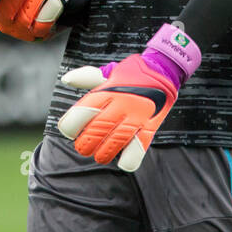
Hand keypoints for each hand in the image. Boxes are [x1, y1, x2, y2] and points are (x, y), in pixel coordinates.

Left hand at [58, 23, 200, 170]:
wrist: (163, 71)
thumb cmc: (133, 73)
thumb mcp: (110, 71)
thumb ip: (87, 76)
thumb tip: (68, 79)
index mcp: (108, 89)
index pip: (83, 111)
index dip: (71, 125)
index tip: (70, 130)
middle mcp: (122, 103)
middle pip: (97, 130)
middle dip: (85, 144)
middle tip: (83, 147)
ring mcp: (137, 115)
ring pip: (115, 142)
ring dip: (103, 153)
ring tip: (99, 154)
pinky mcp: (151, 126)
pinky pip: (139, 148)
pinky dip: (129, 159)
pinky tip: (122, 160)